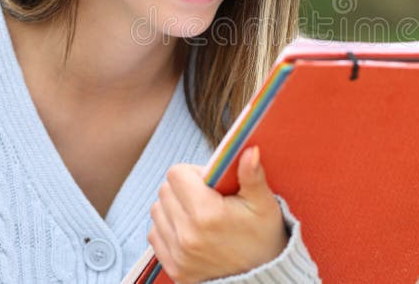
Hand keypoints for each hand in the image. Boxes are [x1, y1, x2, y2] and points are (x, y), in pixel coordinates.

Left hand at [148, 147, 288, 283]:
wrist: (262, 279)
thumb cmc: (264, 236)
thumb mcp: (264, 204)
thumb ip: (252, 175)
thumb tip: (249, 149)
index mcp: (207, 213)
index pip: (176, 174)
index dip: (193, 172)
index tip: (210, 182)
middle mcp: (187, 234)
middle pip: (165, 190)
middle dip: (183, 188)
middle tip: (206, 197)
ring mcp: (178, 253)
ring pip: (157, 211)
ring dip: (173, 207)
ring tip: (198, 213)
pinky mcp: (174, 268)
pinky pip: (155, 234)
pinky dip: (168, 228)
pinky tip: (190, 230)